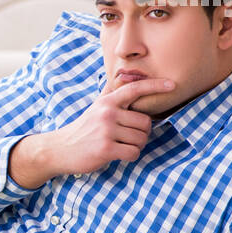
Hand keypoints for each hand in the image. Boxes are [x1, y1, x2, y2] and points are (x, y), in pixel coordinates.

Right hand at [40, 77, 173, 176]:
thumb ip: (110, 94)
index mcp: (107, 102)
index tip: (172, 84)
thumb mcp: (95, 107)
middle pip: (145, 123)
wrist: (60, 149)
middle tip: (128, 137)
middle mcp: (107, 113)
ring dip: (135, 146)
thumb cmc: (83, 129)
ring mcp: (106, 131)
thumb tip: (123, 76)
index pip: (134, 89)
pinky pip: (133, 152)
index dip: (155, 86)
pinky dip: (130, 156)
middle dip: (142, 133)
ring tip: (120, 145)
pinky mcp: (105, 148)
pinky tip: (118, 154)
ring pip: (141, 139)